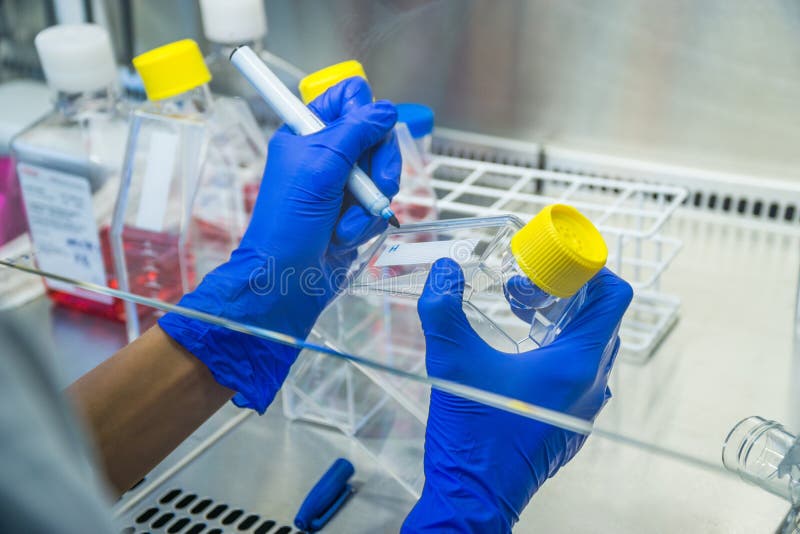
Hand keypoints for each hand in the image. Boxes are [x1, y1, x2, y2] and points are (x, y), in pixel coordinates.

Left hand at [158, 78, 399, 412]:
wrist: (285, 280)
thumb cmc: (289, 223)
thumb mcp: (320, 167)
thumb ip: (355, 133)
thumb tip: (385, 111)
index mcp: (307, 133)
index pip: (347, 99)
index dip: (363, 113)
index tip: (362, 137)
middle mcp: (326, 155)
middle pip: (376, 138)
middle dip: (377, 168)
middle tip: (367, 186)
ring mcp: (341, 186)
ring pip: (383, 175)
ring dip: (368, 204)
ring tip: (343, 224)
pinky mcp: (353, 213)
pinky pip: (378, 206)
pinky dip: (365, 224)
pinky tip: (343, 238)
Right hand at [402, 259, 631, 532]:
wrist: (474, 499)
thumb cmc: (473, 440)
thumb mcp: (453, 365)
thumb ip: (444, 311)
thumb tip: (444, 270)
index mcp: (576, 364)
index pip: (614, 298)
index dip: (592, 269)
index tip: (558, 261)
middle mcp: (591, 384)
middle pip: (601, 319)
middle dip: (569, 293)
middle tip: (529, 285)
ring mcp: (584, 407)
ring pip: (590, 347)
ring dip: (563, 323)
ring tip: (520, 314)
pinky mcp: (570, 422)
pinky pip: (579, 374)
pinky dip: (558, 352)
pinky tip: (518, 355)